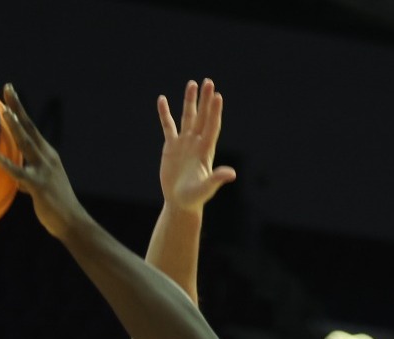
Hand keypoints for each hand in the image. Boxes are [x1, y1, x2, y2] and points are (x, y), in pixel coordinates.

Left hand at [0, 85, 91, 240]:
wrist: (72, 222)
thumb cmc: (55, 206)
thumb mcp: (40, 187)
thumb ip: (27, 179)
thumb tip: (15, 179)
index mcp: (47, 155)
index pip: (31, 128)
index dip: (20, 110)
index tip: (10, 93)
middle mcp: (47, 157)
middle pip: (30, 127)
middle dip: (17, 107)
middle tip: (7, 88)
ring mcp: (44, 170)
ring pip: (27, 144)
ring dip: (16, 127)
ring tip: (5, 112)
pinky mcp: (39, 185)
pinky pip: (20, 174)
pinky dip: (9, 166)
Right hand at [157, 79, 234, 212]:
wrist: (180, 202)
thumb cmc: (195, 198)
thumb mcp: (206, 189)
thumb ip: (217, 179)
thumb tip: (231, 174)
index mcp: (205, 150)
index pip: (212, 126)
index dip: (214, 111)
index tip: (217, 96)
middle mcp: (196, 143)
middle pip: (202, 117)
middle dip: (205, 100)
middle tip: (208, 82)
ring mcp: (184, 143)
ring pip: (187, 117)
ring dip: (189, 101)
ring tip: (192, 84)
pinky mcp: (171, 147)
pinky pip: (168, 126)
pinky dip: (165, 113)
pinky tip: (162, 100)